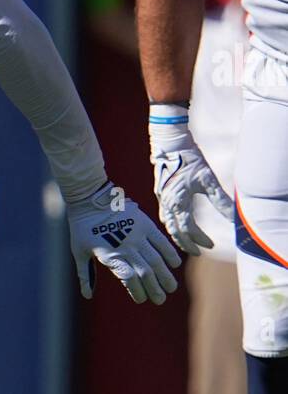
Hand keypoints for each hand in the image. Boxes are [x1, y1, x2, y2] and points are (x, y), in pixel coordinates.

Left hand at [67, 181, 181, 304]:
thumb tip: (87, 295)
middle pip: (145, 272)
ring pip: (155, 259)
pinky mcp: (144, 224)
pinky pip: (160, 241)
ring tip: (171, 288)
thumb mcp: (79, 252)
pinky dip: (169, 253)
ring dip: (165, 275)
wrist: (90, 199)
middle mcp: (126, 248)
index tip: (141, 300)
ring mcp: (137, 235)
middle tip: (160, 300)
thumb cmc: (82, 228)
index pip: (128, 278)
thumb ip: (85, 274)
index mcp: (110, 256)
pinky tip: (175, 264)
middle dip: (155, 288)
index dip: (137, 291)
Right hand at [148, 104, 233, 254]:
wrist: (170, 142)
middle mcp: (167, 203)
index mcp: (177, 202)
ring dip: (178, 234)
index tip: (210, 245)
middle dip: (186, 243)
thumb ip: (220, 201)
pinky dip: (172, 223)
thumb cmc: (189, 158)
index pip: (187, 229)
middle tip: (198, 251)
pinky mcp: (161, 192)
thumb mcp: (208, 180)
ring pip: (168, 223)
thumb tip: (233, 217)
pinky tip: (179, 222)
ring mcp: (161, 198)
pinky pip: (165, 214)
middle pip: (174, 231)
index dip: (199, 239)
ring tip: (188, 241)